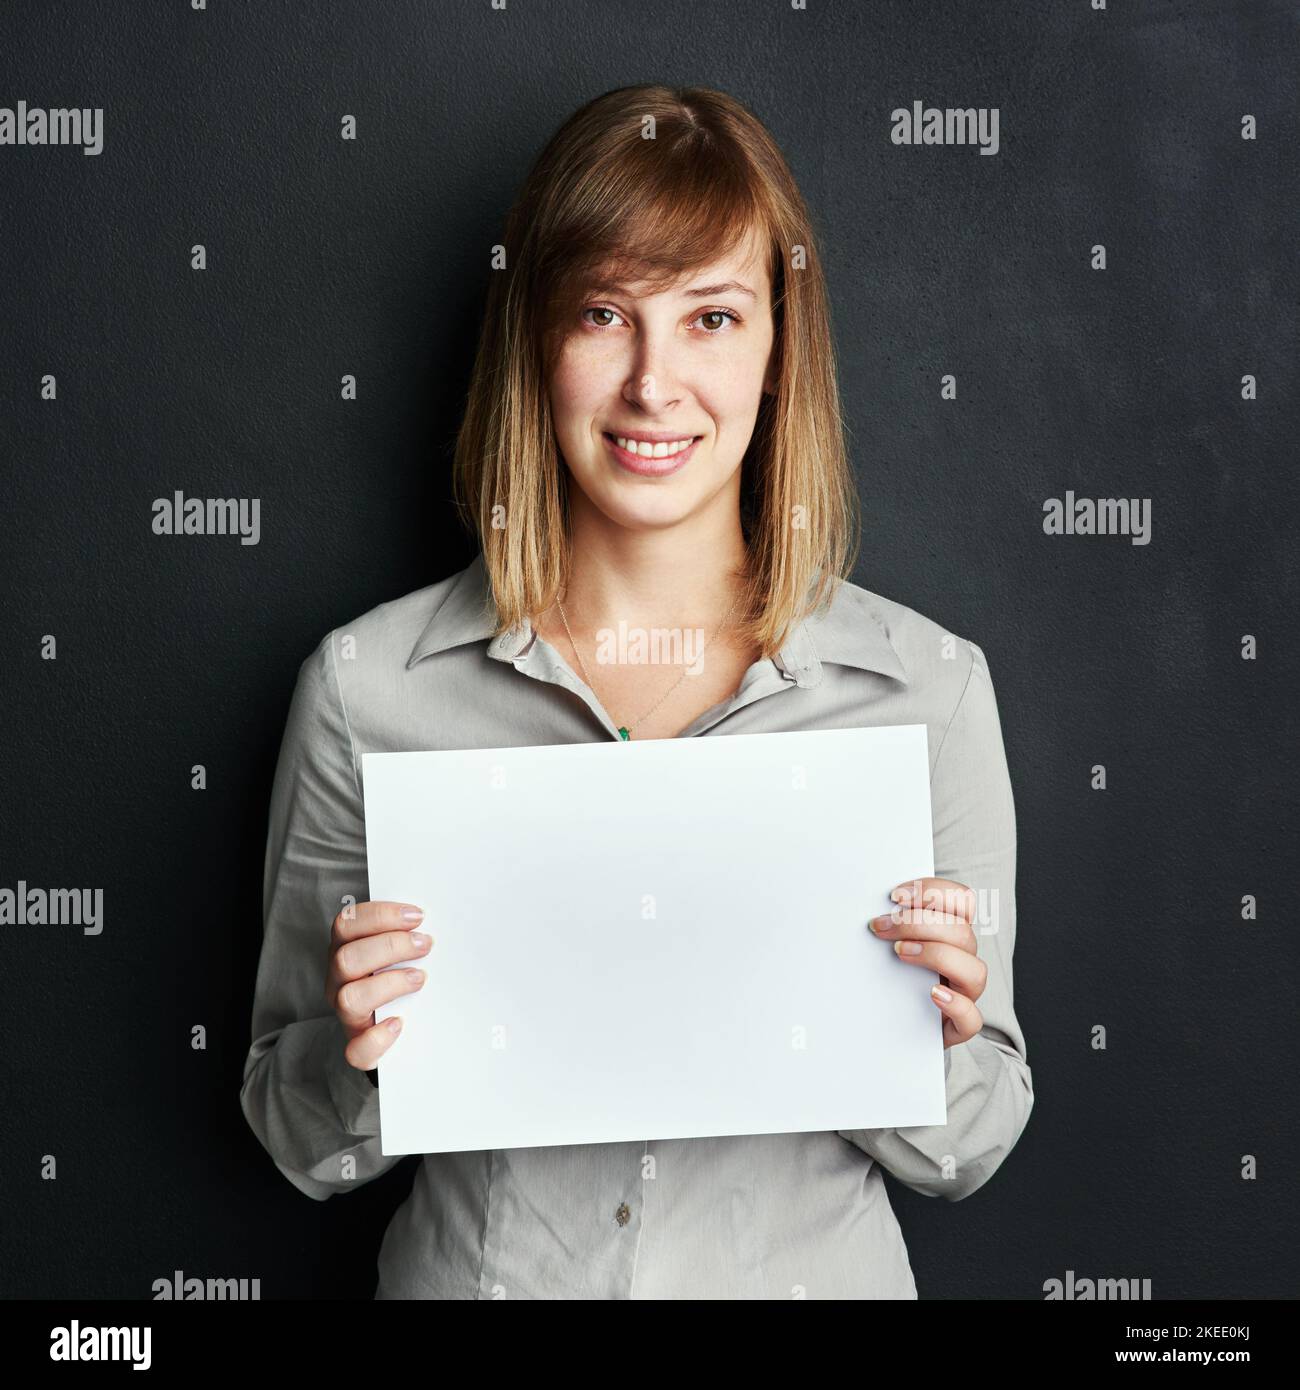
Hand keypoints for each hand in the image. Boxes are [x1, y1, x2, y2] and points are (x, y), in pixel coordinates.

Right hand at [326, 901, 431, 1070]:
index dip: (380, 915)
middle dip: (390, 946)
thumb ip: (409, 934)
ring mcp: (346, 1015)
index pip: (346, 924)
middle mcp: (339, 981)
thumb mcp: (401, 951)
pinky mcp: (358, 1047)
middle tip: (426, 944)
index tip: (418, 916)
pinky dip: (379, 1037)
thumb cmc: (404, 978)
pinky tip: (401, 1023)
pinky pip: (356, 1049)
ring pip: (349, 998)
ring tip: (420, 979)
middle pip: (346, 958)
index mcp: (345, 950)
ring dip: (389, 984)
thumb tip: (440, 920)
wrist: (402, 1031)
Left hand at [869, 877, 985, 1049]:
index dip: (934, 892)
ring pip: (975, 970)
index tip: (895, 896)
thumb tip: (870, 908)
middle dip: (918, 923)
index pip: (962, 901)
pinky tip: (933, 994)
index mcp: (951, 933)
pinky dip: (956, 1004)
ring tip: (901, 954)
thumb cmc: (889, 977)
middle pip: (962, 932)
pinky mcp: (959, 1026)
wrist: (890, 1025)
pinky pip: (972, 1017)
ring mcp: (965, 994)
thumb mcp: (887, 945)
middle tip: (881, 927)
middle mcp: (963, 960)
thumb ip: (889, 925)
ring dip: (936, 955)